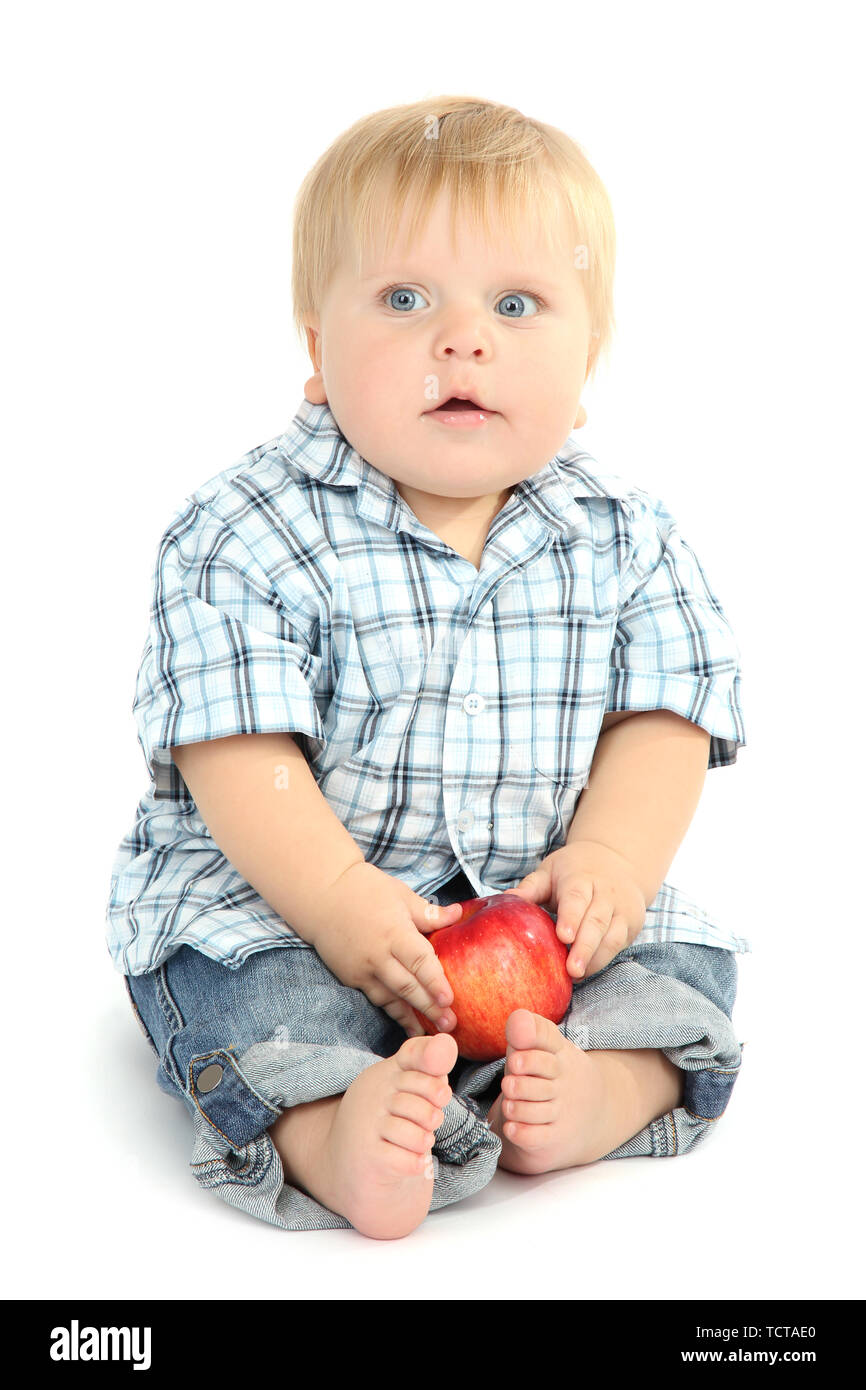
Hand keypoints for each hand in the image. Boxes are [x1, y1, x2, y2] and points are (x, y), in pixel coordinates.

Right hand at [303, 861, 464, 1037]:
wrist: (321, 896)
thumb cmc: (364, 889)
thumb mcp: (400, 894)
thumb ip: (429, 913)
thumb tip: (458, 915)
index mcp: (394, 932)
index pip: (419, 961)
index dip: (435, 982)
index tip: (450, 1000)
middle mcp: (378, 955)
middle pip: (407, 986)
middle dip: (429, 1008)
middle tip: (449, 1027)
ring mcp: (362, 969)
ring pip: (391, 999)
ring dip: (411, 1017)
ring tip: (431, 1033)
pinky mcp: (352, 978)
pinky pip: (376, 998)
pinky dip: (393, 1012)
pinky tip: (407, 1023)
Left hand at [507, 841, 646, 978]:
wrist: (617, 860)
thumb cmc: (574, 869)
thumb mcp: (551, 870)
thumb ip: (531, 886)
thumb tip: (506, 899)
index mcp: (581, 878)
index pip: (576, 898)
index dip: (571, 917)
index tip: (563, 936)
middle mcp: (605, 893)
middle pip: (596, 921)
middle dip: (585, 947)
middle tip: (572, 970)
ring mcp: (622, 908)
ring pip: (612, 936)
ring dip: (595, 958)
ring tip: (577, 975)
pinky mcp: (631, 923)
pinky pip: (619, 944)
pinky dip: (603, 959)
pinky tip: (586, 970)